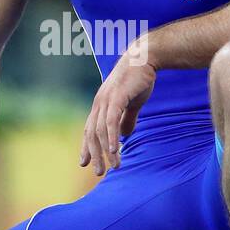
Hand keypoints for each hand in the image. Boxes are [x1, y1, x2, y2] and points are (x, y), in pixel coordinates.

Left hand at [79, 39, 156, 174]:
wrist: (145, 57)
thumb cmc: (139, 78)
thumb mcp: (132, 103)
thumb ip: (127, 119)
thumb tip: (124, 136)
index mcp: (101, 104)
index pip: (89, 129)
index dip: (86, 147)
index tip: (84, 163)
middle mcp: (99, 103)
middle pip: (91, 134)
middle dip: (94, 155)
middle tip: (99, 173)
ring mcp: (106, 100)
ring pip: (100, 131)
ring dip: (105, 151)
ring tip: (113, 166)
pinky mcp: (116, 97)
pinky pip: (111, 121)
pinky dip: (111, 137)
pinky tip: (114, 150)